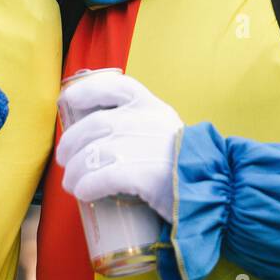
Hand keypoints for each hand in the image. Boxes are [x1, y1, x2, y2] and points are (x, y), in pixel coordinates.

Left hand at [55, 72, 183, 219]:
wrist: (216, 188)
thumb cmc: (186, 162)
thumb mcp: (167, 130)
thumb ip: (141, 126)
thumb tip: (101, 136)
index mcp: (151, 105)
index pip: (114, 86)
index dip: (86, 91)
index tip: (70, 101)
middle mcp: (144, 120)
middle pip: (93, 125)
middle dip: (71, 142)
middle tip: (64, 159)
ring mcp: (141, 145)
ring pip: (91, 154)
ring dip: (74, 171)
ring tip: (71, 184)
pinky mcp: (142, 174)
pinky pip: (100, 178)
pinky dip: (87, 185)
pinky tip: (83, 192)